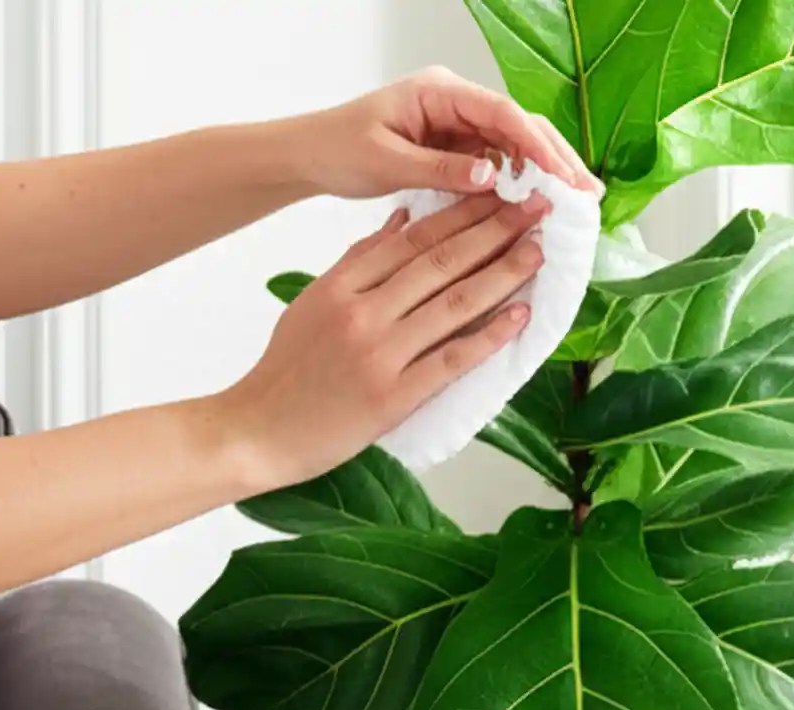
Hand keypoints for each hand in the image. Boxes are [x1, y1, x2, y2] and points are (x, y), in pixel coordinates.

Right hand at [218, 193, 550, 487]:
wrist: (257, 432)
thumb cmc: (286, 370)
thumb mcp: (314, 301)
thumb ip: (359, 261)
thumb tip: (402, 220)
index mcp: (342, 286)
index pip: (412, 239)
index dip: (461, 213)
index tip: (498, 194)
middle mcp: (362, 314)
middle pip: (440, 262)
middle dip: (493, 231)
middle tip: (535, 209)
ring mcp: (379, 355)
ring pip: (454, 303)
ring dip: (503, 274)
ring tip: (537, 251)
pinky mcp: (394, 397)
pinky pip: (453, 358)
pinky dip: (490, 334)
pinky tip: (521, 314)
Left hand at [293, 66, 601, 198]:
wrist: (309, 154)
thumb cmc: (338, 149)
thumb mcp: (387, 161)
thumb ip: (440, 168)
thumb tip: (493, 177)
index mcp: (438, 91)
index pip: (502, 113)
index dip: (538, 145)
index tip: (563, 177)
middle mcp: (454, 99)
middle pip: (518, 123)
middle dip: (554, 157)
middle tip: (587, 193)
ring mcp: (456, 120)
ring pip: (513, 141)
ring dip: (543, 170)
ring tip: (572, 202)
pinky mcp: (454, 143)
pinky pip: (496, 158)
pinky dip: (519, 179)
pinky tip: (535, 202)